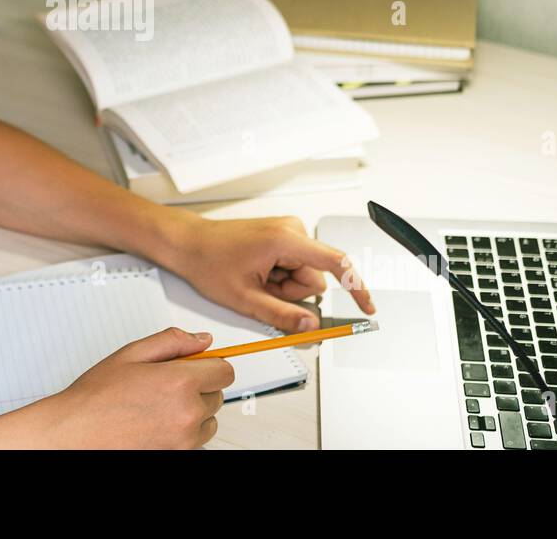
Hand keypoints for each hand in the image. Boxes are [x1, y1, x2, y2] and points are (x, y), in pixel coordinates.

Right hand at [39, 327, 233, 448]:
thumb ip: (173, 341)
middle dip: (199, 385)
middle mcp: (188, 413)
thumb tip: (203, 340)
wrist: (76, 432)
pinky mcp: (178, 454)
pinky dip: (185, 430)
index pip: (224, 371)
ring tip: (160, 404)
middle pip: (218, 394)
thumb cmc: (97, 396)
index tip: (197, 365)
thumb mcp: (132, 353)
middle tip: (166, 382)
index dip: (210, 365)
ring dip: (195, 410)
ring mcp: (184, 439)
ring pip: (209, 419)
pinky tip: (158, 421)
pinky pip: (196, 439)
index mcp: (180, 383)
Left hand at [172, 215, 375, 332]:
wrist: (190, 243)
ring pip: (304, 275)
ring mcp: (287, 231)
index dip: (356, 287)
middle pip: (314, 277)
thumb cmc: (209, 261)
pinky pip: (294, 266)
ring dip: (283, 286)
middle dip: (292, 293)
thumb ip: (282, 315)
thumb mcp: (245, 298)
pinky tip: (258, 273)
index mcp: (285, 240)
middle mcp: (292, 230)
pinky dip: (279, 277)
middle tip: (261, 290)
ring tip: (256, 280)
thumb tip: (311, 326)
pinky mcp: (283, 236)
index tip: (367, 307)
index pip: (336, 263)